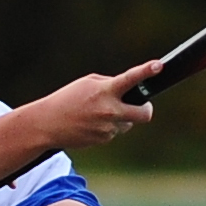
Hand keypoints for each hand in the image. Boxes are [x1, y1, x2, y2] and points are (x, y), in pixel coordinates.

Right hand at [24, 59, 158, 148]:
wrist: (47, 124)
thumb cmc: (67, 99)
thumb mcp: (87, 84)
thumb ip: (110, 85)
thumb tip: (129, 92)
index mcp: (105, 91)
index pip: (130, 79)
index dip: (146, 71)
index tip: (158, 65)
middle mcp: (109, 110)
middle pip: (144, 114)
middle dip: (146, 110)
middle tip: (141, 107)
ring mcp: (108, 127)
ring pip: (127, 124)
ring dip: (120, 119)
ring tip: (97, 114)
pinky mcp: (103, 139)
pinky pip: (114, 132)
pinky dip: (107, 128)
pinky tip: (90, 124)